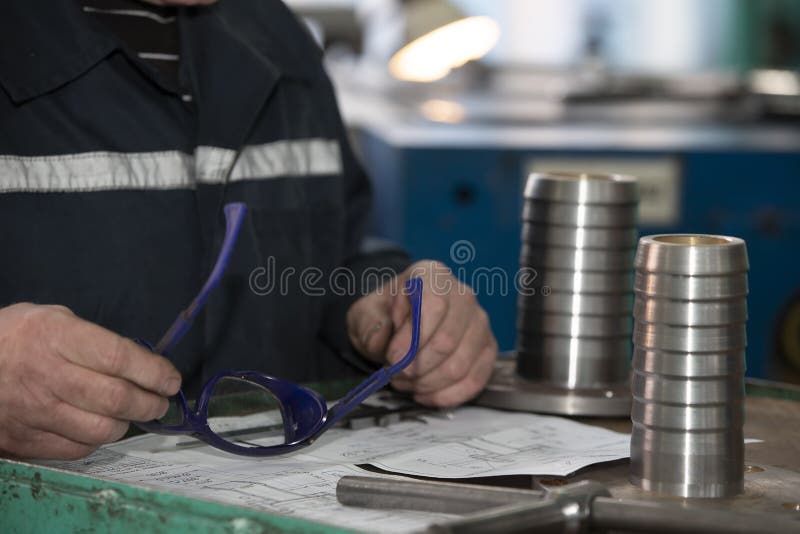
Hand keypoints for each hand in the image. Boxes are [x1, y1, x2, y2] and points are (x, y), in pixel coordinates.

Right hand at [0, 303, 180, 459]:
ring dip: (127, 424)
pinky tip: (99, 426)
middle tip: (160, 401)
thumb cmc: (14, 336)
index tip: (171, 379)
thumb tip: (139, 360)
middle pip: (116, 399)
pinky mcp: (23, 440)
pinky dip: (97, 441)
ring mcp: (34, 412)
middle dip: (150, 403)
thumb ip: (94, 338)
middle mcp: (46, 375)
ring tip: (132, 414)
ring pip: (101, 430)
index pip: (119, 358)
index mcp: (56, 336)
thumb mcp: (52, 318)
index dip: (153, 371)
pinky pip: (77, 449)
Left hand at [347, 261, 496, 407]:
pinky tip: (425, 394)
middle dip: (417, 367)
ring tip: (405, 382)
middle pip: (447, 340)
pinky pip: (474, 380)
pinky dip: (446, 395)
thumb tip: (382, 339)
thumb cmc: (384, 316)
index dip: (413, 338)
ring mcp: (479, 323)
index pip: (434, 305)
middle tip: (395, 374)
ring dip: (427, 382)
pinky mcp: (487, 349)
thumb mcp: (365, 315)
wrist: (397, 325)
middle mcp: (463, 295)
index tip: (393, 357)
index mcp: (432, 275)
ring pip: (459, 365)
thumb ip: (370, 326)